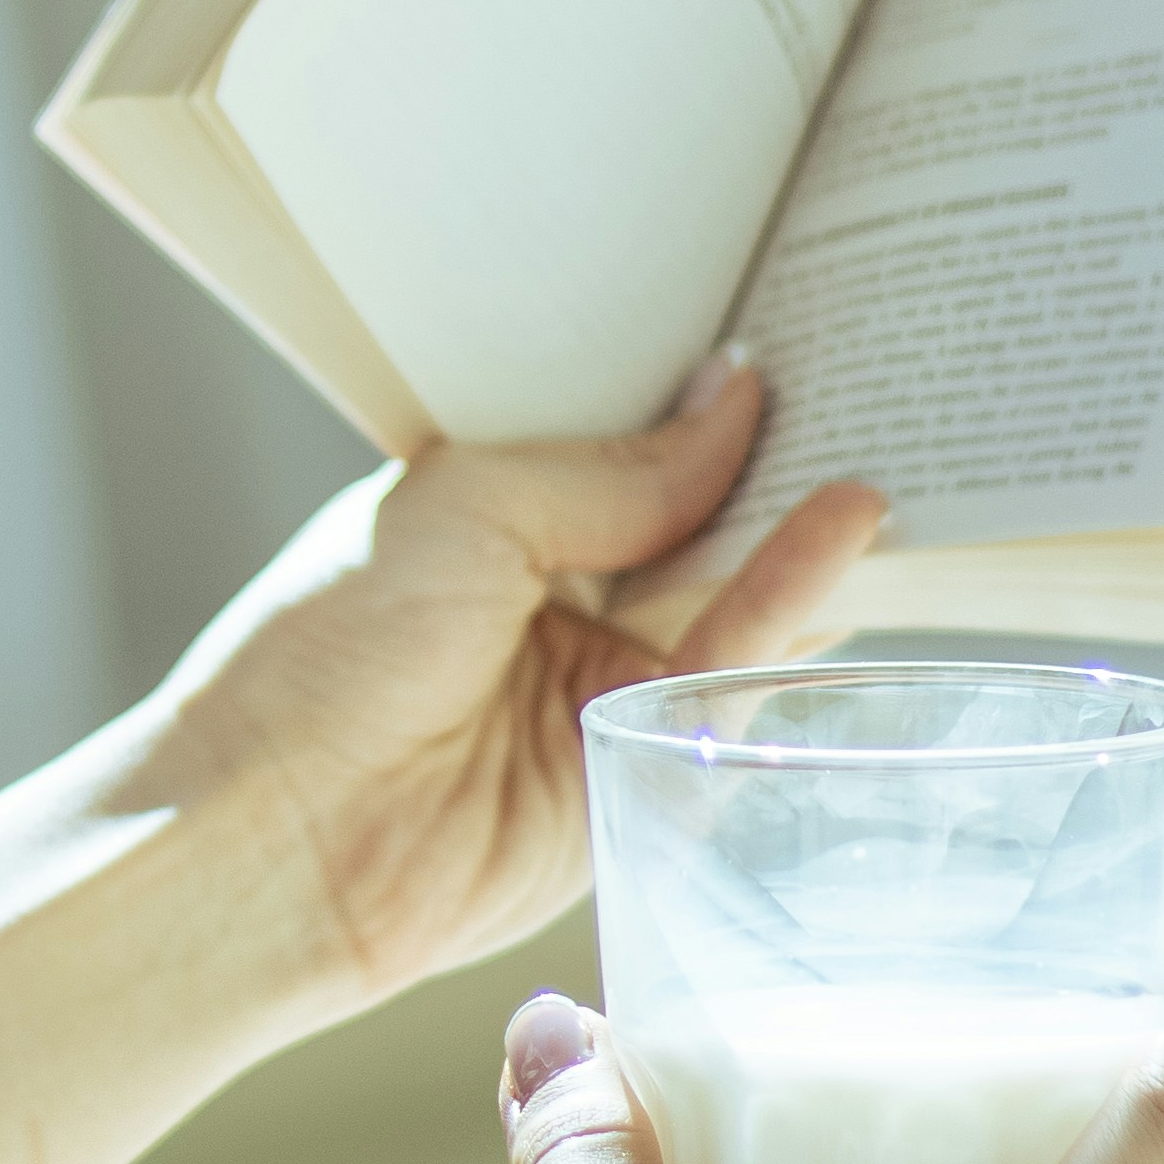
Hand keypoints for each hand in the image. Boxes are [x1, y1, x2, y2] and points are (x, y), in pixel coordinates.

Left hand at [127, 358, 883, 1010]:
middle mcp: (550, 595)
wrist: (273, 835)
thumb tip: (738, 400)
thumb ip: (616, 473)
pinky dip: (789, 602)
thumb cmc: (326, 650)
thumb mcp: (469, 507)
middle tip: (874, 373)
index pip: (622, 440)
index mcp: (490, 515)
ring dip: (801, 529)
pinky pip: (727, 684)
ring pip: (727, 598)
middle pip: (692, 519)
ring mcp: (595, 685)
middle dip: (772, 459)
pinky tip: (843, 529)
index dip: (697, 394)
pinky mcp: (635, 773)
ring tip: (890, 443)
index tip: (794, 327)